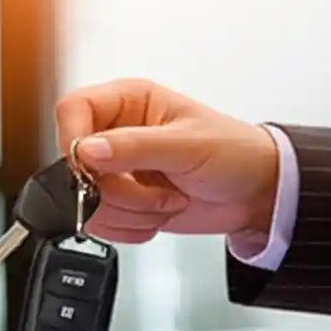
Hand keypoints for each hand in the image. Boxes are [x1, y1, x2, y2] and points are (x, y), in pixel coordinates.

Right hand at [54, 78, 279, 243]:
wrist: (257, 195)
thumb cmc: (236, 153)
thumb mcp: (187, 145)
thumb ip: (134, 146)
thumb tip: (87, 149)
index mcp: (129, 102)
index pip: (73, 110)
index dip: (73, 140)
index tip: (91, 166)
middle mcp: (116, 134)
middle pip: (74, 165)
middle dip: (115, 190)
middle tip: (151, 191)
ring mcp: (116, 171)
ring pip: (85, 200)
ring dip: (127, 212)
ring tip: (165, 202)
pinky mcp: (120, 202)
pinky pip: (100, 222)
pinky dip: (129, 228)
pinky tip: (158, 215)